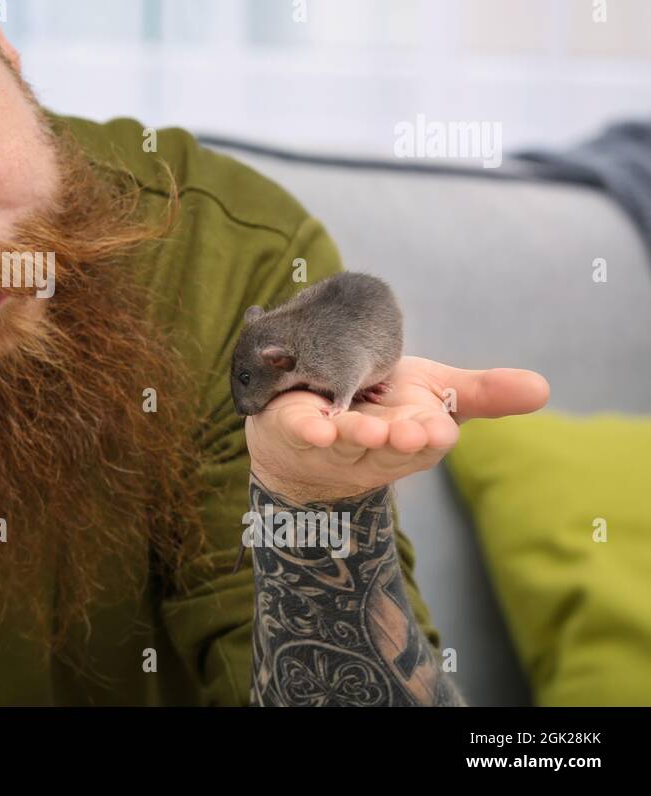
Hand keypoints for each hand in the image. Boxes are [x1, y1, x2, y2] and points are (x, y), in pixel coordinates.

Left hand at [244, 355, 549, 504]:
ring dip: (353, 435)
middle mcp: (374, 446)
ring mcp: (331, 443)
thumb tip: (542, 388)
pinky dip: (307, 430)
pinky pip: (300, 432)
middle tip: (405, 435)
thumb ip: (481, 392)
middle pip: (387, 448)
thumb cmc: (380, 402)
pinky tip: (314, 426)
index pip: (428, 440)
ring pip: (344, 442)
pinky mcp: (293, 431)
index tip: (438, 431)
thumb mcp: (433, 390)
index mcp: (413, 435)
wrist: (312, 412)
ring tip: (363, 427)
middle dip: (396, 442)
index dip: (431, 436)